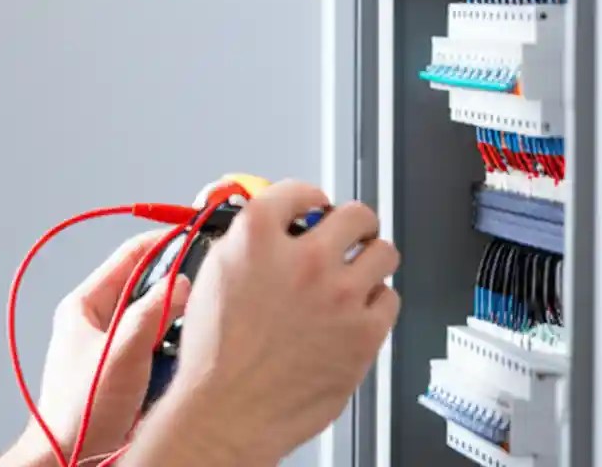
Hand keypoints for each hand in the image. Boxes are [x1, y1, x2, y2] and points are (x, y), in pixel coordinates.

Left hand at [0, 230, 191, 466]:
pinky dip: (177, 346)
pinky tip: (193, 351)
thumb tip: (181, 283)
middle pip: (147, 285)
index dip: (164, 242)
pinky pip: (161, 346)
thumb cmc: (81, 411)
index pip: (130, 256)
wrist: (73, 459)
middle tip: (211, 278)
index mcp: (84, 306)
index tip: (196, 234)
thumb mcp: (121, 353)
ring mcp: (115, 346)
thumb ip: (151, 313)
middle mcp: (99, 321)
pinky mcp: (130, 371)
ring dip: (179, 319)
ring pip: (158, 316)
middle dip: (178, 281)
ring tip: (204, 315)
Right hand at [127, 180, 399, 465]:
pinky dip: (375, 303)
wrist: (229, 410)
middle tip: (348, 234)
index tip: (313, 205)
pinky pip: (390, 298)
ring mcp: (339, 295)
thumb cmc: (215, 356)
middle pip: (354, 214)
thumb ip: (244, 242)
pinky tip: (354, 312)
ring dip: (370, 258)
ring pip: (383, 252)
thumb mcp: (212, 277)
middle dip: (351, 222)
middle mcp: (303, 259)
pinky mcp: (364, 331)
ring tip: (357, 272)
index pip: (298, 190)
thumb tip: (271, 224)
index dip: (309, 197)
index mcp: (257, 238)